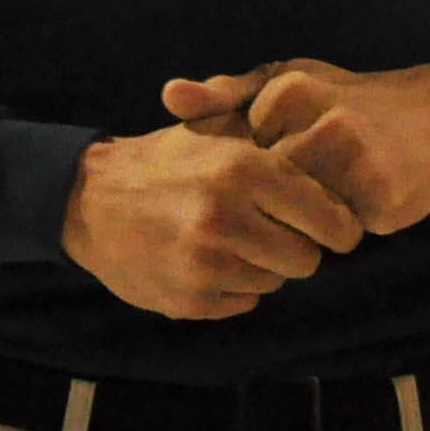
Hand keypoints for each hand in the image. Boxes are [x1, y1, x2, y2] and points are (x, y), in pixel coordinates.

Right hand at [59, 119, 365, 320]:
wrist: (90, 201)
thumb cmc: (167, 160)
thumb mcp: (218, 128)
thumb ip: (275, 135)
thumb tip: (339, 149)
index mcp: (244, 169)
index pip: (327, 215)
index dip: (339, 225)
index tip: (339, 228)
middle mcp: (226, 217)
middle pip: (307, 259)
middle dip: (298, 247)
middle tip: (276, 233)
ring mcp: (205, 264)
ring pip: (275, 282)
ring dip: (263, 266)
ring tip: (233, 241)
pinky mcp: (189, 300)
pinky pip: (243, 302)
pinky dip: (234, 287)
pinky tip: (209, 261)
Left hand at [162, 59, 429, 235]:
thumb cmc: (343, 103)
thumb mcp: (284, 85)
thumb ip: (226, 94)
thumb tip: (168, 95)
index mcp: (289, 89)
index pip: (240, 157)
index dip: (256, 169)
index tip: (284, 153)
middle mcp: (322, 118)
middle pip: (267, 190)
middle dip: (279, 198)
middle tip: (306, 182)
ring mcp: (357, 157)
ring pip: (300, 214)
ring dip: (310, 216)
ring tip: (334, 189)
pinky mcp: (382, 192)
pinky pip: (339, 232)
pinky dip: (345, 226)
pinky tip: (361, 200)